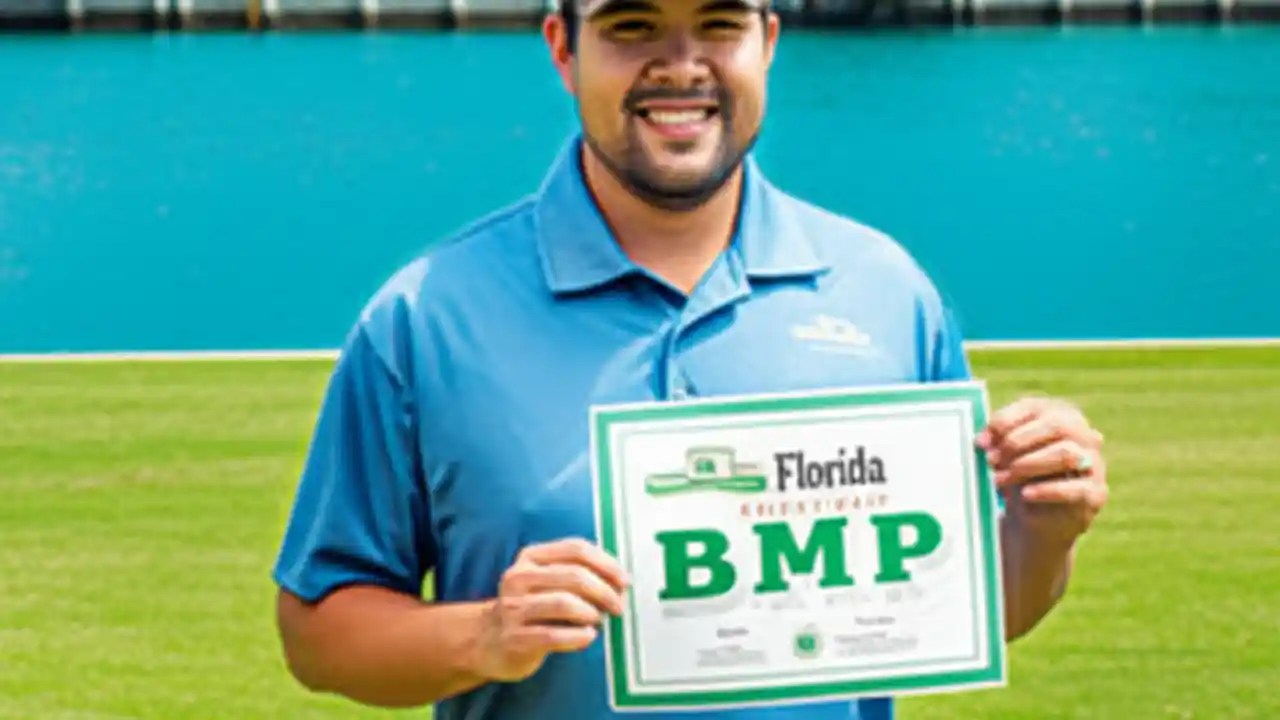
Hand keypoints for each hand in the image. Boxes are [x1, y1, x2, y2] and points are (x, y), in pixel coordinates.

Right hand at [476, 538, 628, 682]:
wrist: (490, 641)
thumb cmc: (533, 608)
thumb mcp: (547, 581)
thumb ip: (577, 573)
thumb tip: (621, 581)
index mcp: (530, 557)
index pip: (576, 549)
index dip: (606, 563)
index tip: (625, 581)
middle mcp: (518, 578)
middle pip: (574, 576)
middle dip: (604, 591)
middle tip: (618, 607)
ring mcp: (513, 608)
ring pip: (564, 604)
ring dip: (591, 613)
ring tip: (598, 621)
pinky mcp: (514, 638)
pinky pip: (554, 635)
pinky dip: (578, 636)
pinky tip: (588, 637)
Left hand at [977, 396, 1108, 546]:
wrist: (1039, 519)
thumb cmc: (1021, 477)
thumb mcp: (1005, 456)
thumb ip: (996, 444)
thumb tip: (982, 440)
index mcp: (1058, 414)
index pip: (1035, 407)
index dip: (1006, 421)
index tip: (981, 442)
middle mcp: (1082, 433)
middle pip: (1056, 425)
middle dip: (1017, 442)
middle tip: (991, 461)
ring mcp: (1093, 462)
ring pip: (1065, 453)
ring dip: (1027, 466)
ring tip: (999, 480)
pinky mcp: (1096, 492)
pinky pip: (1075, 488)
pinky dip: (1046, 490)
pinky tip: (1025, 495)